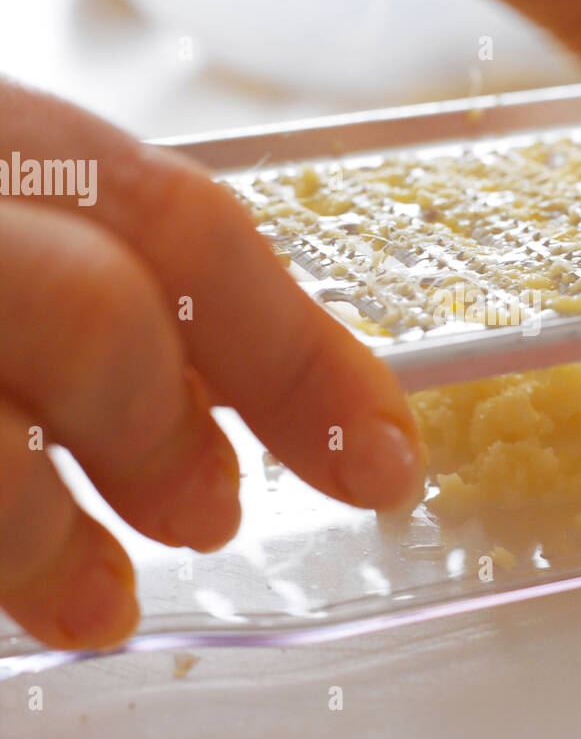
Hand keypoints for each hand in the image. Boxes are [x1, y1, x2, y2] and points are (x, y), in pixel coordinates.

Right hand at [0, 81, 422, 648]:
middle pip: (96, 312)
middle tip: (215, 514)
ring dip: (51, 530)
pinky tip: (13, 596)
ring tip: (100, 598)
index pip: (182, 226)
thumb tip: (225, 395)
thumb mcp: (25, 213)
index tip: (385, 454)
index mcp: (9, 140)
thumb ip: (110, 276)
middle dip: (171, 434)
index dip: (302, 357)